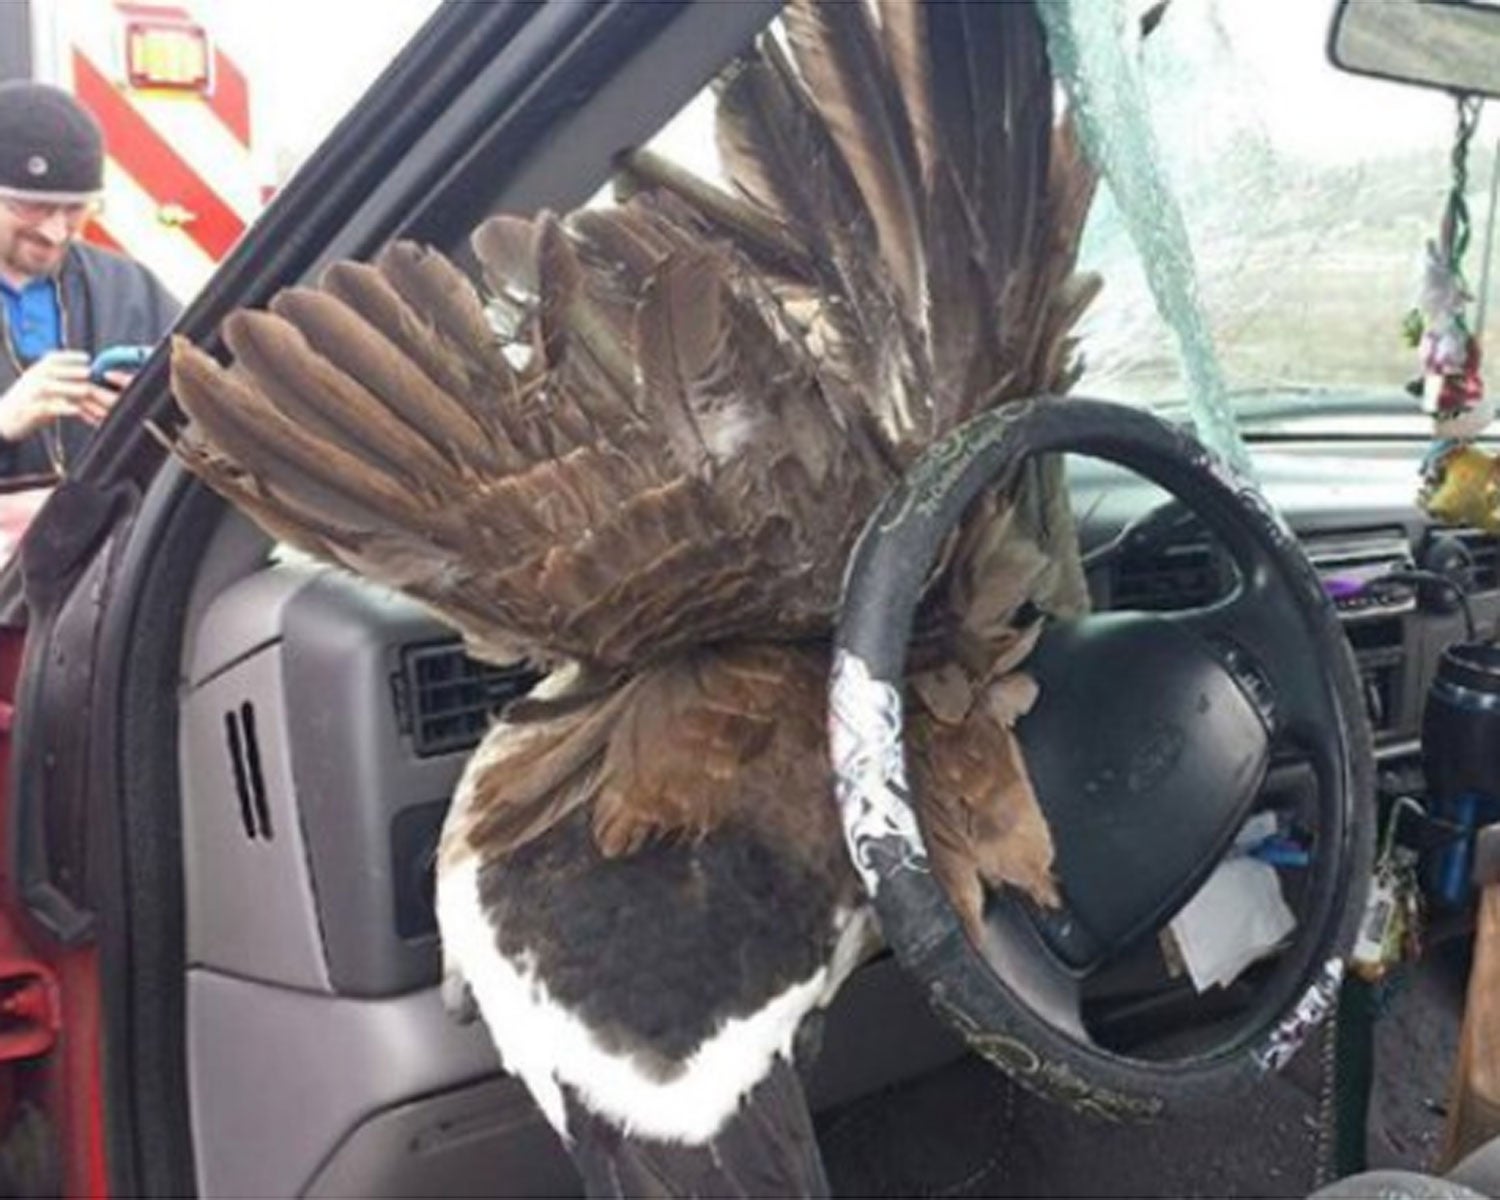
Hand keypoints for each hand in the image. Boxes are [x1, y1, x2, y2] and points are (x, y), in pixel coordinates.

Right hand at [0, 350, 118, 441]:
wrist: (5, 420)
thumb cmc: (30, 402)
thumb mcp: (42, 387)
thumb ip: (61, 383)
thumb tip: (88, 380)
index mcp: (36, 372)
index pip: (52, 359)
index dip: (70, 357)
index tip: (87, 357)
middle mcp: (32, 380)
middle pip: (52, 371)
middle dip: (72, 370)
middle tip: (90, 372)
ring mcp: (29, 394)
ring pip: (49, 387)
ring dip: (68, 388)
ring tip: (85, 390)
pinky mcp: (29, 411)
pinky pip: (46, 407)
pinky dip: (61, 408)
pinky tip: (75, 409)